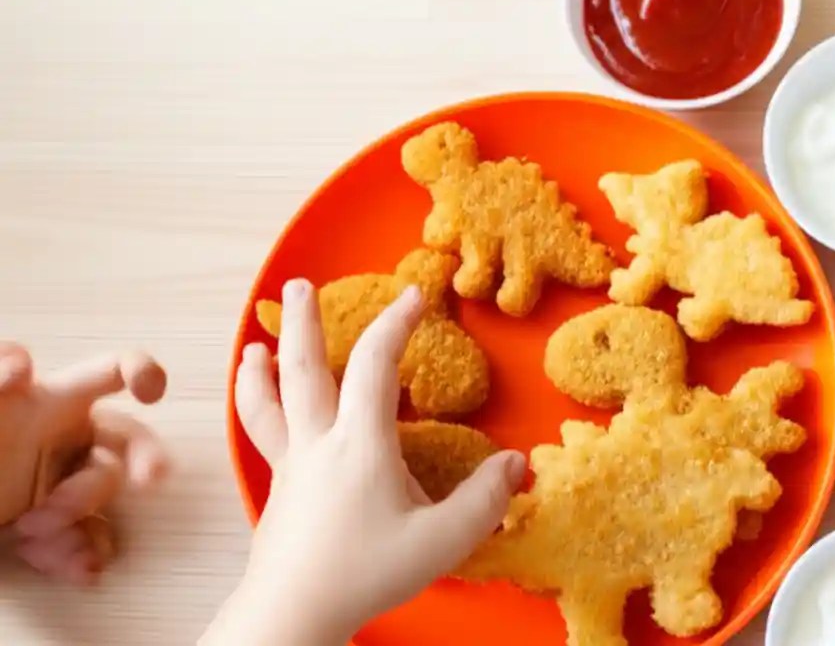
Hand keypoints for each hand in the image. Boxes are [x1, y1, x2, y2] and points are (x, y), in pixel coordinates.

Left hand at [0, 343, 167, 584]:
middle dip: (144, 455)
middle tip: (151, 478)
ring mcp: (60, 483)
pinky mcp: (53, 530)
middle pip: (128, 436)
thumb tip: (21, 369)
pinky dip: (83, 552)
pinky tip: (68, 564)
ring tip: (32, 530)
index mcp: (45, 399)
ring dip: (79, 509)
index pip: (105, 370)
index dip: (139, 371)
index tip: (147, 390)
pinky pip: (89, 539)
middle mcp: (64, 437)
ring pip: (104, 489)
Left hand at [204, 280, 524, 645]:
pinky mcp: (277, 494)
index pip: (374, 365)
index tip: (412, 295)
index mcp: (359, 444)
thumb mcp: (440, 542)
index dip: (395, 323)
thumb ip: (483, 501)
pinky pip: (265, 437)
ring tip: (255, 346)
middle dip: (305, 323)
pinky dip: (259, 411)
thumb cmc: (364, 574)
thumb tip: (515, 464)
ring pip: (268, 404)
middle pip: (304, 369)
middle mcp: (318, 445)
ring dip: (262, 369)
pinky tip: (266, 417)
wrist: (292, 614)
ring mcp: (291, 468)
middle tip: (299, 286)